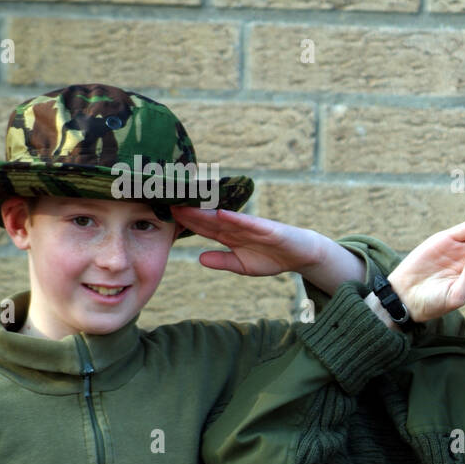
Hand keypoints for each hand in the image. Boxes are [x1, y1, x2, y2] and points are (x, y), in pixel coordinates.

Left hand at [171, 207, 364, 292]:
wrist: (302, 254)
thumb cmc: (273, 258)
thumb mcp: (243, 265)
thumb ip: (222, 261)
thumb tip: (199, 259)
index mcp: (229, 235)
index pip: (201, 226)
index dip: (183, 220)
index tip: (162, 212)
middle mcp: (237, 226)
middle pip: (207, 217)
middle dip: (187, 209)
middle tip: (164, 198)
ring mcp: (251, 226)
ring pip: (223, 216)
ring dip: (205, 209)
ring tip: (185, 201)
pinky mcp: (267, 229)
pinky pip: (249, 223)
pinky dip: (235, 218)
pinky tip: (220, 213)